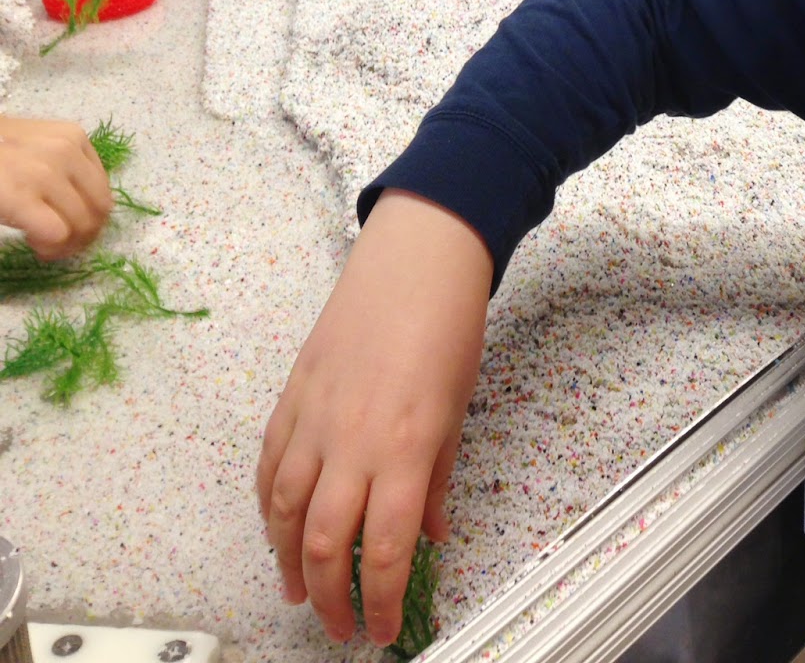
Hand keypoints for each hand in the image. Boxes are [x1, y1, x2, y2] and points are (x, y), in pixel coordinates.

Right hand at [0, 115, 112, 259]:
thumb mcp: (38, 146)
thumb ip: (66, 168)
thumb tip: (92, 213)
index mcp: (73, 137)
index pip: (103, 190)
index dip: (91, 217)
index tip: (70, 227)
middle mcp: (66, 151)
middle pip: (99, 210)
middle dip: (83, 236)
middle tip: (59, 244)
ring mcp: (45, 173)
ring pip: (81, 226)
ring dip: (64, 245)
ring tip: (41, 243)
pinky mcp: (22, 197)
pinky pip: (57, 235)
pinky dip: (49, 248)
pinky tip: (32, 243)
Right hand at [257, 191, 491, 646]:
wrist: (417, 261)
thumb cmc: (447, 324)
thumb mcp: (457, 411)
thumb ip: (436, 480)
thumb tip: (429, 532)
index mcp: (403, 449)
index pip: (382, 552)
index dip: (379, 603)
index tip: (382, 627)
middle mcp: (353, 440)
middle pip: (323, 544)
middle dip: (329, 598)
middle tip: (338, 623)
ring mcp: (316, 417)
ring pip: (282, 510)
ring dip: (287, 559)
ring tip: (298, 588)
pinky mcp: (294, 393)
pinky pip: (268, 462)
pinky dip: (266, 503)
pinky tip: (275, 523)